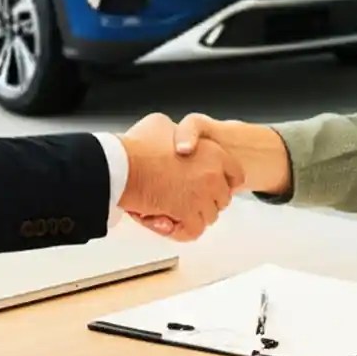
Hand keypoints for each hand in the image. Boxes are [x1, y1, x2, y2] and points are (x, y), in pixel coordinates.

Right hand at [118, 113, 244, 241]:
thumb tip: (172, 133)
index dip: (223, 183)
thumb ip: (176, 131)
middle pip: (221, 199)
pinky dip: (179, 231)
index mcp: (212, 153)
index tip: (213, 187)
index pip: (235, 175)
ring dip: (190, 216)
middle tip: (184, 198)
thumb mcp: (160, 124)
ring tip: (170, 209)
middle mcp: (212, 175)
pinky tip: (165, 221)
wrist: (121, 165)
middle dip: (204, 201)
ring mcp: (201, 196)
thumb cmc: (136, 147)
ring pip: (207, 217)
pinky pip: (192, 231)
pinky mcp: (187, 214)